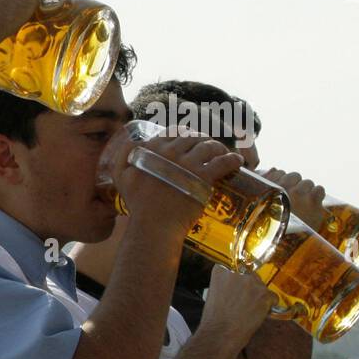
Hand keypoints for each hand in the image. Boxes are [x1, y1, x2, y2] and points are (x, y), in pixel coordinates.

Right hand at [111, 127, 245, 236]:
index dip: (185, 134)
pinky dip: (233, 159)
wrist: (153, 227)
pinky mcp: (203, 177)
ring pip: (210, 146)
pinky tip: (237, 161)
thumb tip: (133, 139)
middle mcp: (170, 153)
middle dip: (204, 140)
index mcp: (152, 149)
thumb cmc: (138, 205)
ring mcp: (188, 164)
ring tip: (224, 154)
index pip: (174, 132)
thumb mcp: (121, 177)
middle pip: (194, 137)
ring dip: (219, 147)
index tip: (191, 142)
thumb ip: (123, 155)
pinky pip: (224, 161)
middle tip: (210, 149)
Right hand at [199, 263, 274, 340]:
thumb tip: (238, 284)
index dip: (237, 279)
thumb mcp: (213, 291)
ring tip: (246, 310)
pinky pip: (272, 298)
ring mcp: (252, 282)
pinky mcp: (265, 294)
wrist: (220, 333)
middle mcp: (238, 271)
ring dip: (257, 296)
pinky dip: (267, 306)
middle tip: (241, 302)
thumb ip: (226, 282)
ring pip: (261, 287)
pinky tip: (255, 314)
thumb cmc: (213, 317)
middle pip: (250, 275)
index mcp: (222, 269)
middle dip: (248, 287)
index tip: (235, 288)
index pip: (236, 266)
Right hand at [260, 167, 327, 227]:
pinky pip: (319, 190)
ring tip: (304, 203)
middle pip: (294, 175)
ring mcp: (298, 194)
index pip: (277, 172)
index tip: (281, 189)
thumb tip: (274, 169)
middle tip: (294, 198)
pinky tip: (313, 205)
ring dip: (307, 191)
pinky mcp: (312, 202)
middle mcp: (282, 188)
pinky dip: (317, 196)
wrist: (278, 244)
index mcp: (266, 189)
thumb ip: (263, 188)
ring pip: (308, 182)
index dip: (281, 180)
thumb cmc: (266, 227)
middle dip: (295, 185)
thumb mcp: (257, 207)